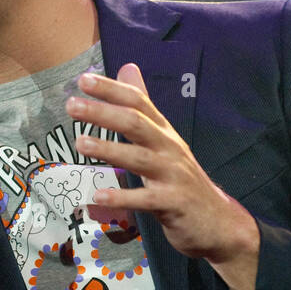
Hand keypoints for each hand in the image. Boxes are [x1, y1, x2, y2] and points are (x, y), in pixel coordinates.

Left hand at [67, 63, 260, 289]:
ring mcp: (173, 176)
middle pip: (136, 124)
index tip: (83, 80)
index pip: (138, 103)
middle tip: (72, 106)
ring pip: (140, 158)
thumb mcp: (164, 140)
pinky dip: (121, 197)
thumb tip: (128, 67)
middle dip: (103, 113)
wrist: (218, 222)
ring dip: (110, 150)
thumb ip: (142, 108)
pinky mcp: (174, 203)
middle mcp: (169, 148)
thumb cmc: (181, 179)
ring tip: (81, 144)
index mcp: (164, 132)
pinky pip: (145, 199)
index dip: (112, 90)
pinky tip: (97, 195)